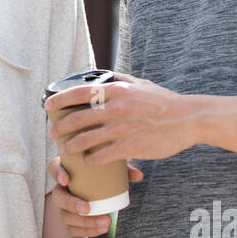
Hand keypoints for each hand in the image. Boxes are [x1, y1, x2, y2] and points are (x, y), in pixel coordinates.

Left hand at [44, 72, 200, 164]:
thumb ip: (120, 79)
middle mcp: (115, 108)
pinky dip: (91, 160)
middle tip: (53, 134)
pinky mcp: (130, 146)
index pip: (79, 93)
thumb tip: (102, 75)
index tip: (48, 106)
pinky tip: (88, 162)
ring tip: (66, 151)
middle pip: (76, 119)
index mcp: (117, 90)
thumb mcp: (141, 84)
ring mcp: (122, 128)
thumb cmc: (164, 101)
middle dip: (60, 128)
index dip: (59, 100)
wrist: (188, 119)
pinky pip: (101, 156)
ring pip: (85, 140)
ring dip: (70, 147)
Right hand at [47, 155, 144, 236]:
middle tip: (87, 208)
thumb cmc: (109, 170)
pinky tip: (102, 229)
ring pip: (65, 216)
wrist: (110, 187)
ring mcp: (65, 206)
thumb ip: (126, 168)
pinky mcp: (72, 220)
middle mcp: (62, 188)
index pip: (53, 167)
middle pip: (57, 197)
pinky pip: (73, 229)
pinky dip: (87, 232)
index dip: (57, 174)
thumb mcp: (117, 167)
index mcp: (68, 168)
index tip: (67, 180)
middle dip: (70, 203)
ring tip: (106, 221)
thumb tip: (139, 176)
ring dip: (83, 222)